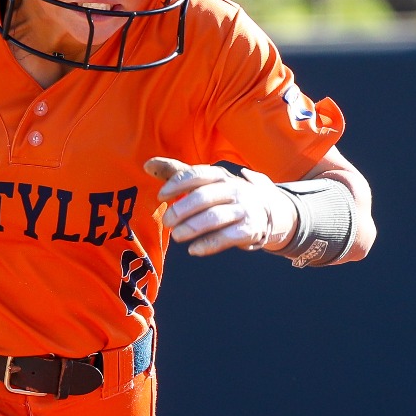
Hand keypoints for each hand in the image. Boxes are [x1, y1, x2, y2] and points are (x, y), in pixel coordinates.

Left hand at [144, 157, 296, 256]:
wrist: (268, 210)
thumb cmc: (225, 194)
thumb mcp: (205, 181)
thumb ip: (176, 173)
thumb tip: (147, 165)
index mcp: (220, 175)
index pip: (197, 174)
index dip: (177, 183)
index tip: (161, 195)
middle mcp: (234, 189)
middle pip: (204, 196)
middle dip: (182, 209)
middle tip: (167, 221)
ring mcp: (243, 209)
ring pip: (215, 217)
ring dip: (193, 227)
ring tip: (177, 236)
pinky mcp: (250, 229)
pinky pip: (228, 237)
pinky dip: (209, 244)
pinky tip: (193, 250)